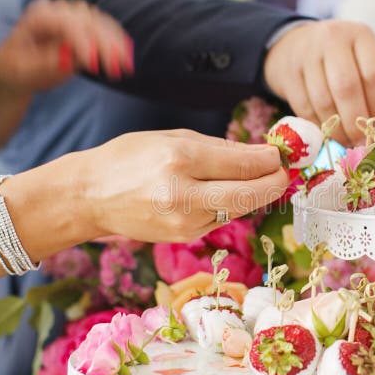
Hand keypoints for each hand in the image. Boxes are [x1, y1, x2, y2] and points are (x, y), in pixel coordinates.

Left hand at [0, 0, 133, 94]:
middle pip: (88, 20)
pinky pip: (104, 27)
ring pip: (100, 22)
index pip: (66, 23)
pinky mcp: (83, 24)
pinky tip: (125, 54)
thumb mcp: (24, 69)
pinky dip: (116, 40)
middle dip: (106, 44)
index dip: (83, 43)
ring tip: (125, 64)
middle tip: (119, 68)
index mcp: (39, 16)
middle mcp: (57, 10)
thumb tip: (71, 56)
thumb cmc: (16, 70)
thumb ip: (47, 61)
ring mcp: (71, 15)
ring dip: (115, 42)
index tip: (95, 65)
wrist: (15, 68)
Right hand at [77, 130, 287, 242]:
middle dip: (273, 184)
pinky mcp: (183, 237)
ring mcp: (183, 221)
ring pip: (237, 209)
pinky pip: (220, 218)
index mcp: (180, 160)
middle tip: (284, 174)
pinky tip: (231, 193)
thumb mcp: (172, 138)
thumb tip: (261, 154)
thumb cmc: (129, 158)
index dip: (268, 161)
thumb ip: (219, 147)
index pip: (241, 164)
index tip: (280, 156)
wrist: (90, 196)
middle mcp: (183, 194)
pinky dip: (232, 205)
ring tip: (263, 180)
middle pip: (247, 194)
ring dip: (255, 195)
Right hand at [263, 21, 374, 145]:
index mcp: (360, 35)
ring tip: (345, 141)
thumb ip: (374, 91)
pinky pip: (304, 106)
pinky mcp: (287, 72)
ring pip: (324, 100)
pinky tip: (326, 133)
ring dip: (336, 128)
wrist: (293, 45)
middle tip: (361, 142)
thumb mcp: (360, 63)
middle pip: (347, 87)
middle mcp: (333, 38)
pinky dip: (317, 125)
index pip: (374, 74)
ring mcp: (307, 54)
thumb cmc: (337, 61)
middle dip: (355, 122)